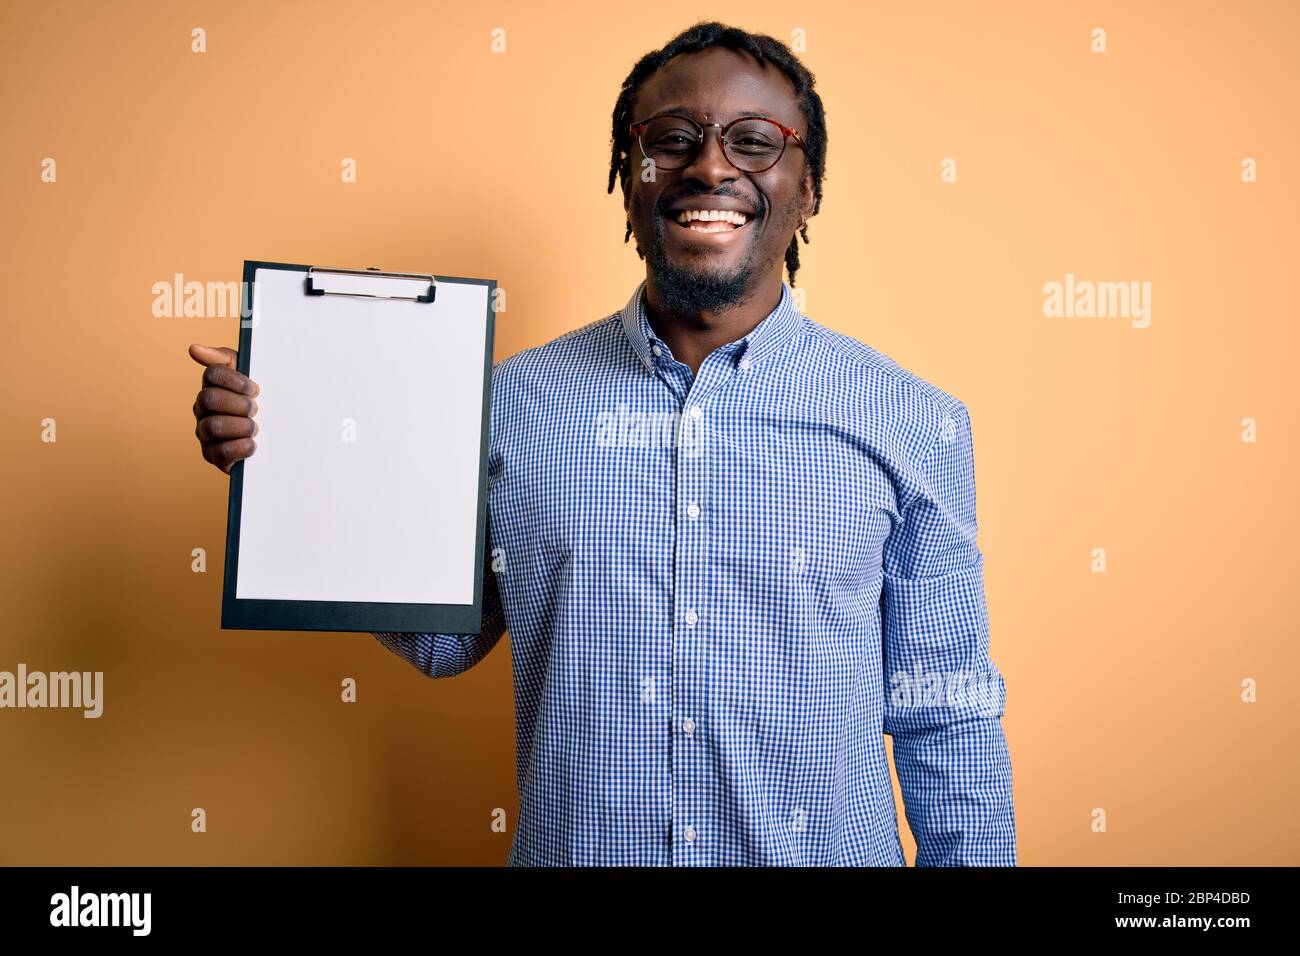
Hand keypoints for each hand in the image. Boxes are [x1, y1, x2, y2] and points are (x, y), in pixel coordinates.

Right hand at [189, 343, 258, 474]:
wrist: (275, 436)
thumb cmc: (258, 400)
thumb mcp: (250, 374)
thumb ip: (225, 359)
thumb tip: (194, 349)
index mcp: (211, 386)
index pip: (212, 374)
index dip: (235, 380)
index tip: (254, 388)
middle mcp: (202, 409)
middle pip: (210, 399)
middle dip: (239, 404)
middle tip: (256, 409)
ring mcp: (204, 432)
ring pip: (213, 425)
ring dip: (241, 426)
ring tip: (255, 428)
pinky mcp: (213, 455)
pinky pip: (220, 452)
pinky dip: (240, 447)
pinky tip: (253, 444)